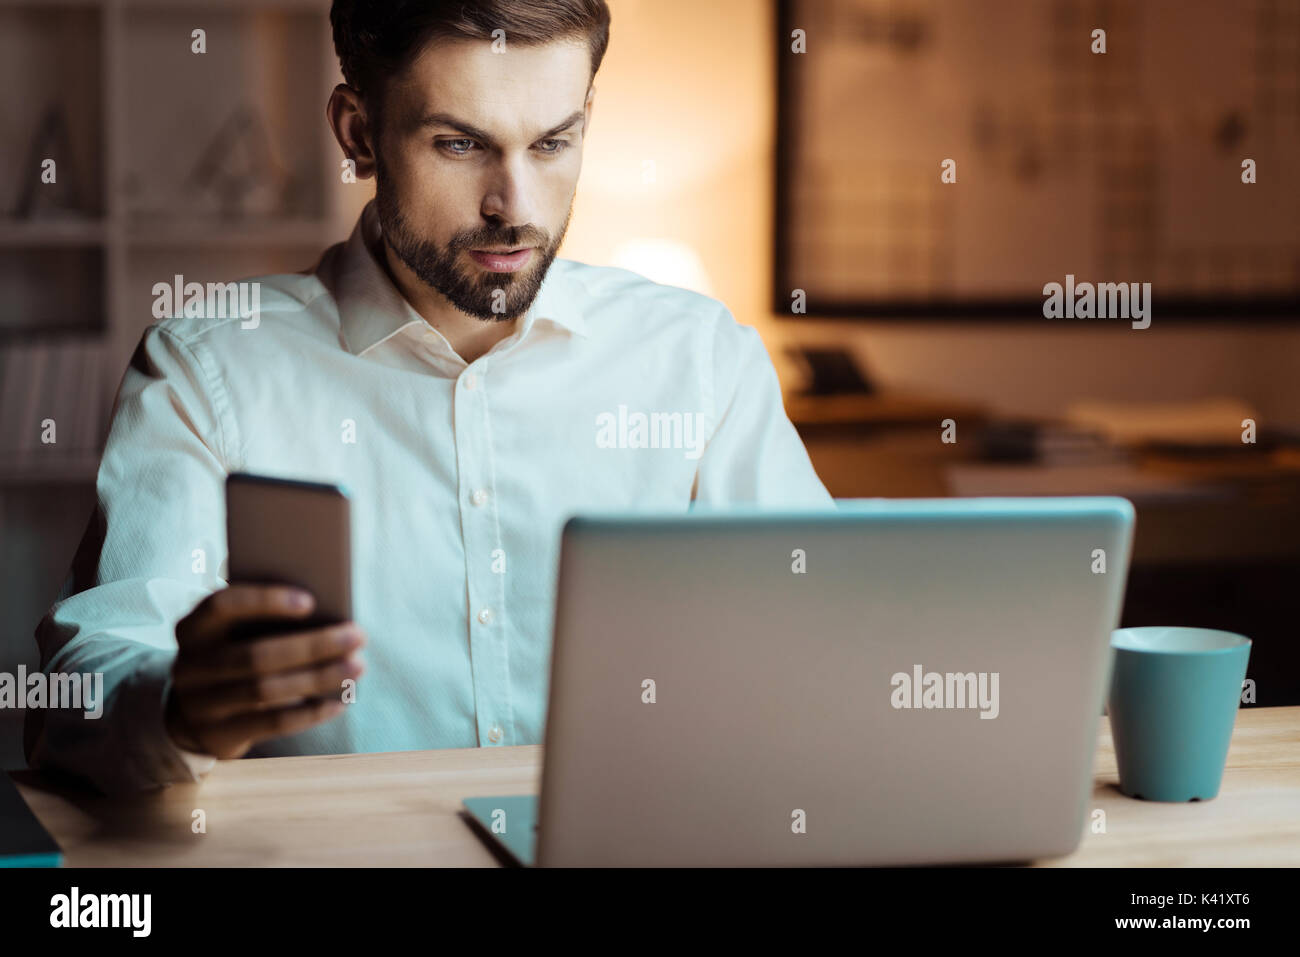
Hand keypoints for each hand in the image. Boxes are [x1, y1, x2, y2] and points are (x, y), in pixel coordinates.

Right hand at [166, 584, 365, 759]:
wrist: (191, 714)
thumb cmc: (230, 655)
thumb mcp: (232, 633)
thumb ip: (262, 619)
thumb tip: (327, 613)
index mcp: (193, 629)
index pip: (222, 606)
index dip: (264, 601)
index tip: (310, 601)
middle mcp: (190, 666)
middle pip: (256, 655)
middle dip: (313, 645)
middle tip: (357, 635)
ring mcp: (201, 705)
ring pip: (266, 690)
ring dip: (319, 678)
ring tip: (357, 666)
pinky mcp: (220, 735)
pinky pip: (272, 723)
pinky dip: (311, 711)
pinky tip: (340, 701)